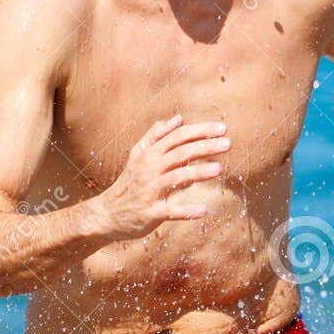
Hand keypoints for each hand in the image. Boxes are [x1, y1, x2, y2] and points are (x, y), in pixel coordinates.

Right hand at [93, 115, 230, 239]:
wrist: (106, 214)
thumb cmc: (128, 183)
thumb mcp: (138, 155)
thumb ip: (156, 135)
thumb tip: (178, 118)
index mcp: (149, 154)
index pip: (177, 137)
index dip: (200, 131)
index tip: (222, 128)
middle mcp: (149, 169)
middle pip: (180, 153)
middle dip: (204, 147)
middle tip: (228, 143)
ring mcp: (149, 191)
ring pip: (176, 178)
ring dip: (197, 173)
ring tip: (219, 169)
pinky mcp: (150, 213)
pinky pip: (170, 211)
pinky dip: (186, 211)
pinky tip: (203, 210)